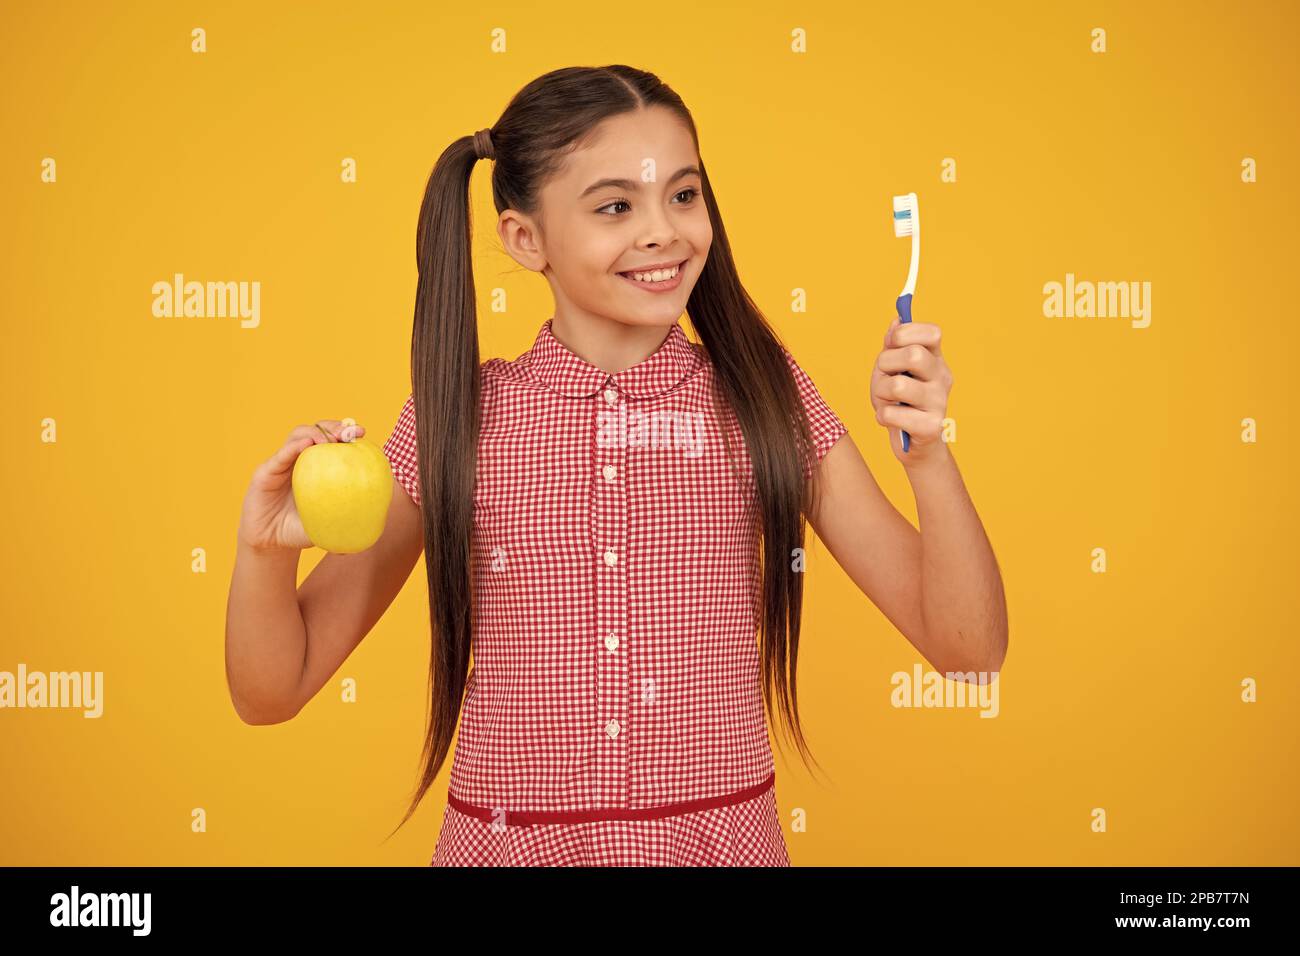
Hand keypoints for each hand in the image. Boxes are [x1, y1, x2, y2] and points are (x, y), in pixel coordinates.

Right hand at [237, 419, 366, 553]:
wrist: (271, 543)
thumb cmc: (301, 530)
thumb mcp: (328, 522)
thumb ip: (348, 516)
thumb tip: (380, 518)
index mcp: (316, 466)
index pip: (332, 440)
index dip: (346, 432)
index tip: (361, 433)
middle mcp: (299, 459)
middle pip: (317, 430)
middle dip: (334, 426)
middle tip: (349, 432)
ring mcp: (281, 463)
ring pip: (298, 436)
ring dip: (315, 433)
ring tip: (330, 439)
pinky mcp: (265, 472)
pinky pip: (280, 457)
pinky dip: (294, 448)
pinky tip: (307, 445)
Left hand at [870, 317, 952, 465]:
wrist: (913, 444)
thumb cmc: (900, 402)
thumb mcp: (893, 369)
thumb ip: (894, 344)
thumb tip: (897, 320)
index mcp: (936, 359)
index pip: (933, 333)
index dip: (905, 333)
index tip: (891, 344)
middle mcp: (942, 378)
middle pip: (914, 355)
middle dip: (886, 363)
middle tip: (885, 377)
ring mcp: (939, 403)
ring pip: (897, 386)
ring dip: (879, 393)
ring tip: (886, 401)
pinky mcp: (930, 427)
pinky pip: (891, 414)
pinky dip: (882, 417)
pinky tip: (890, 420)